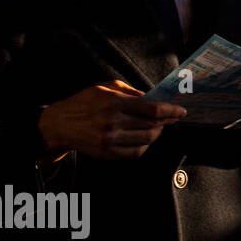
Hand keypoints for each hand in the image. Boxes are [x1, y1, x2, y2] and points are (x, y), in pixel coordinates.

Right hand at [37, 80, 185, 159]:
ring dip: (157, 133)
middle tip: (171, 118)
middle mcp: (112, 123)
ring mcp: (109, 140)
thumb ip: (131, 92)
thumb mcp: (106, 88)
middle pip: (152, 126)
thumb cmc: (84, 102)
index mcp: (114, 103)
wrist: (59, 124)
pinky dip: (145, 145)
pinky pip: (135, 152)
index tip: (181, 111)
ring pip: (147, 140)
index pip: (152, 110)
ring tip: (158, 127)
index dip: (171, 111)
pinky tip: (144, 138)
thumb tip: (154, 98)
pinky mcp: (106, 153)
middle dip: (166, 122)